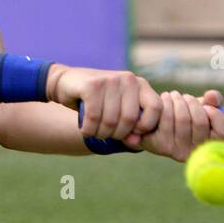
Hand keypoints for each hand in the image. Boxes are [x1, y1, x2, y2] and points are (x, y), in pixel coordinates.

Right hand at [47, 64, 162, 142]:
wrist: (67, 82)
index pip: (156, 108)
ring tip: (94, 132)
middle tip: (106, 134)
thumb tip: (136, 143)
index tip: (132, 132)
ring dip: (100, 134)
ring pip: (111, 120)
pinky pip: (94, 117)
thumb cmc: (97, 102)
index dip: (146, 126)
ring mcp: (110, 80)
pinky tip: (85, 129)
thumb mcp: (119, 111)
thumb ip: (132, 127)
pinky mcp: (92, 85)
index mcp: (140, 84)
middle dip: (117, 134)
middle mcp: (128, 79)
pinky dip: (88, 129)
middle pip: (130, 119)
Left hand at [132, 89, 223, 160]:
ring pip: (182, 118)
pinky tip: (164, 100)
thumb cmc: (187, 115)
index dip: (215, 113)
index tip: (206, 106)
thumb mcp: (204, 107)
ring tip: (173, 95)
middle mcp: (197, 153)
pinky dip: (166, 103)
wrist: (156, 125)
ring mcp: (178, 152)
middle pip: (200, 121)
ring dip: (178, 99)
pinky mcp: (161, 146)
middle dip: (192, 101)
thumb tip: (211, 96)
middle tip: (184, 96)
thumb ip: (214, 100)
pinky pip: (166, 119)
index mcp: (212, 146)